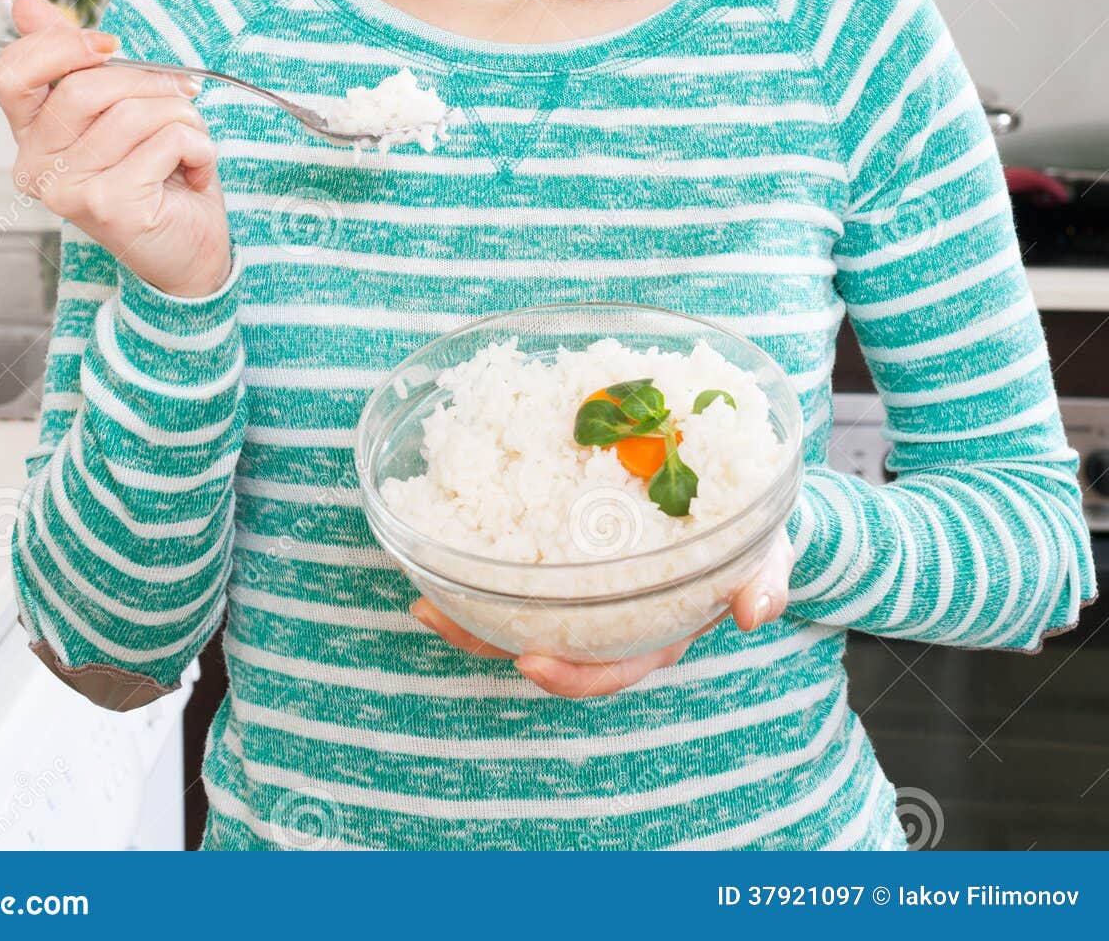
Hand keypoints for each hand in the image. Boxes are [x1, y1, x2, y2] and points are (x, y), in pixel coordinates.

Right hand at [0, 0, 232, 297]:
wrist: (191, 249)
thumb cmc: (157, 174)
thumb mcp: (116, 106)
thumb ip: (71, 58)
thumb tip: (24, 1)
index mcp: (30, 135)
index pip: (11, 73)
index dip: (62, 45)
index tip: (110, 46)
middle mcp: (36, 166)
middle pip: (85, 88)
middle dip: (149, 83)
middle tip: (182, 98)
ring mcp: (68, 190)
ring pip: (133, 113)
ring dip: (182, 118)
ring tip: (189, 143)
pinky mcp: (108, 205)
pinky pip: (166, 141)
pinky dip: (198, 147)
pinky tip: (194, 171)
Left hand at [411, 522, 794, 698]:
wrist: (741, 512)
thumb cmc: (749, 544)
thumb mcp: (767, 556)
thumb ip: (764, 579)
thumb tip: (756, 609)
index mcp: (656, 633)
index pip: (608, 669)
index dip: (570, 676)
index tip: (530, 662)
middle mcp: (612, 624)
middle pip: (544, 647)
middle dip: (487, 641)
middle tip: (437, 617)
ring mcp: (588, 596)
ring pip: (521, 615)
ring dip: (469, 610)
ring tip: (420, 593)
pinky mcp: (568, 559)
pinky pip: (521, 571)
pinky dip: (483, 565)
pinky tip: (445, 544)